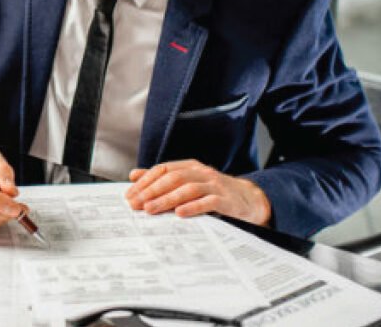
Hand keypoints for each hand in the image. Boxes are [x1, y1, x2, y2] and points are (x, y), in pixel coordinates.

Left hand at [125, 159, 271, 225]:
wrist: (251, 200)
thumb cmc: (215, 192)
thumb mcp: (189, 182)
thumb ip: (163, 178)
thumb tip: (134, 175)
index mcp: (190, 167)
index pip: (163, 169)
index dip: (145, 181)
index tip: (130, 195)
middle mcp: (201, 173)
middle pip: (172, 178)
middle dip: (151, 191)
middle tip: (136, 204)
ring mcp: (215, 185)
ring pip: (187, 189)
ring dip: (167, 199)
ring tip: (151, 209)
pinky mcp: (226, 200)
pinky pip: (208, 202)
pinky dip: (193, 207)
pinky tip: (180, 213)